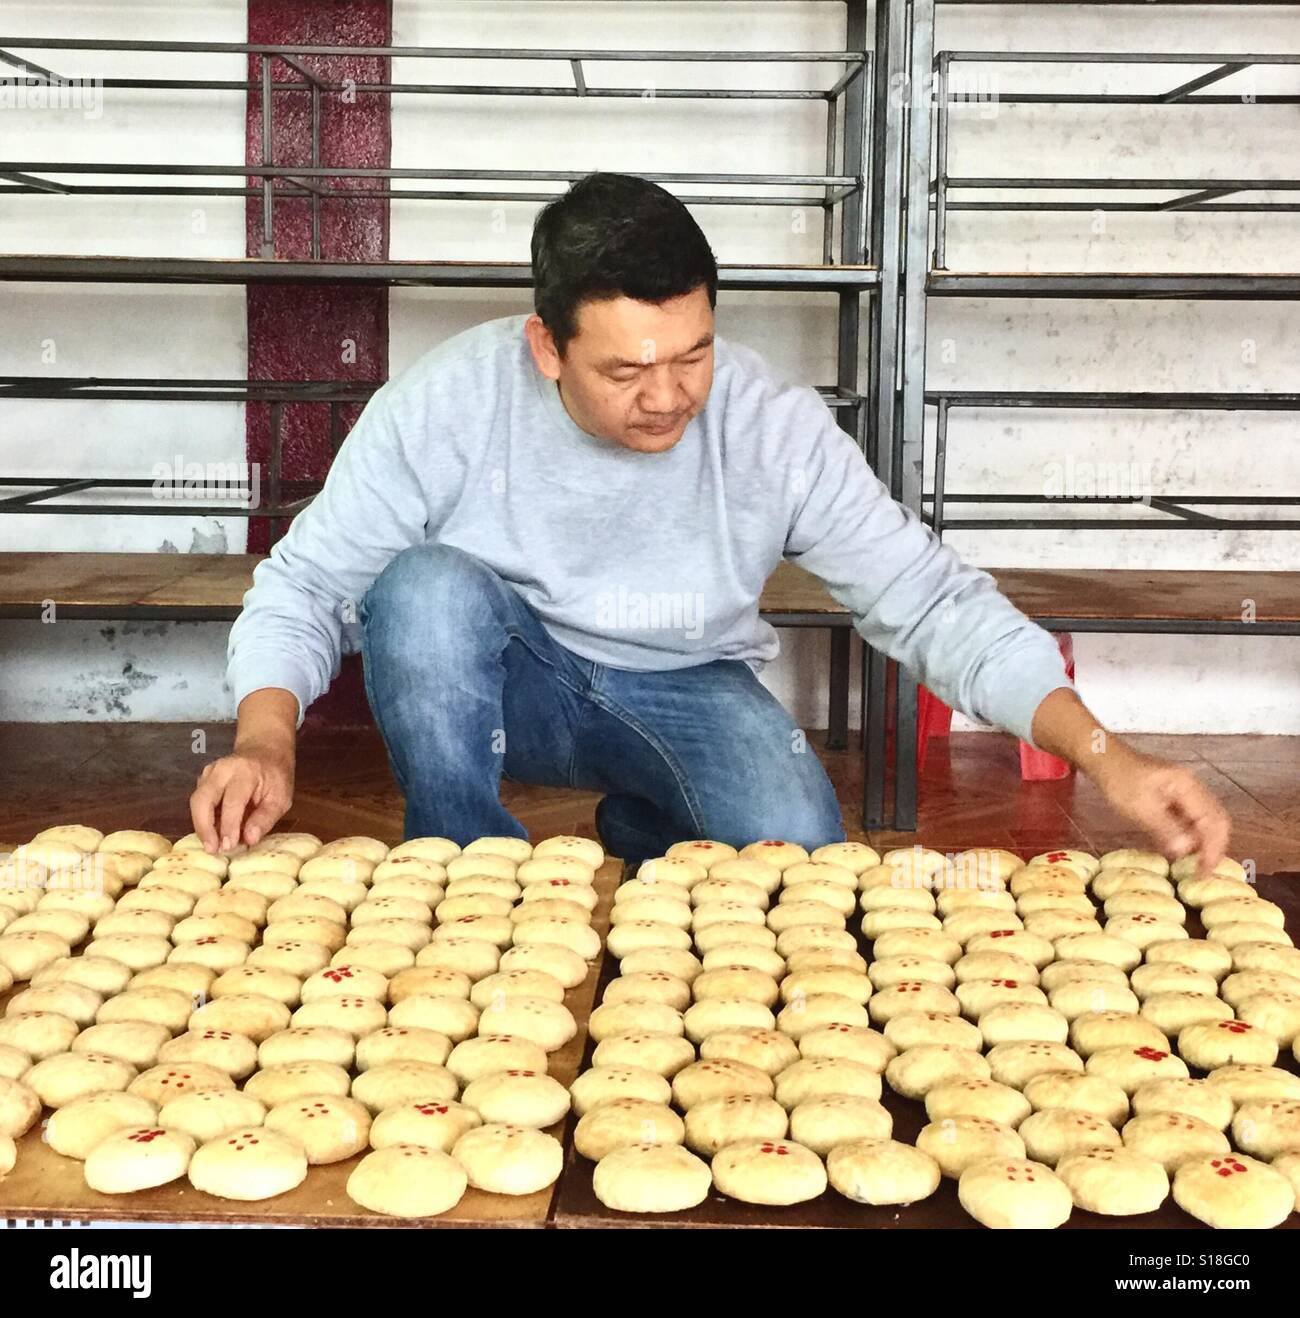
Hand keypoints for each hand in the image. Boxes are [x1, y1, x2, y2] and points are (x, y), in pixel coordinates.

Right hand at [190, 739, 294, 853]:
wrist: (265, 750)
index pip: (232, 802)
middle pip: (203, 799)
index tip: (228, 846)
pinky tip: (213, 832)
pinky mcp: (203, 778)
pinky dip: (203, 818)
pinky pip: (198, 800)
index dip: (228, 826)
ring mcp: (209, 771)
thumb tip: (249, 839)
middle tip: (211, 849)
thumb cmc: (276, 777)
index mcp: (245, 772)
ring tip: (212, 845)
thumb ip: (265, 818)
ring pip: (197, 801)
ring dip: (202, 825)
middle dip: (204, 827)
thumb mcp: (281, 798)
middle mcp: (222, 769)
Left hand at [1091, 748, 1229, 874]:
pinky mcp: (1175, 797)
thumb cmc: (1119, 780)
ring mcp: (1186, 791)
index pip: (1214, 822)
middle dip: (1213, 848)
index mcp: (1189, 787)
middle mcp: (1194, 788)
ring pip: (1206, 821)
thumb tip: (1186, 851)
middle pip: (1217, 821)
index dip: (1213, 849)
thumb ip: (1164, 828)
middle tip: (1202, 872)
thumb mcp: (1139, 807)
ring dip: (1203, 843)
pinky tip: (1180, 850)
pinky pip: (1191, 819)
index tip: (1204, 872)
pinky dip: (1190, 836)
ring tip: (1193, 865)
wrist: (1104, 759)